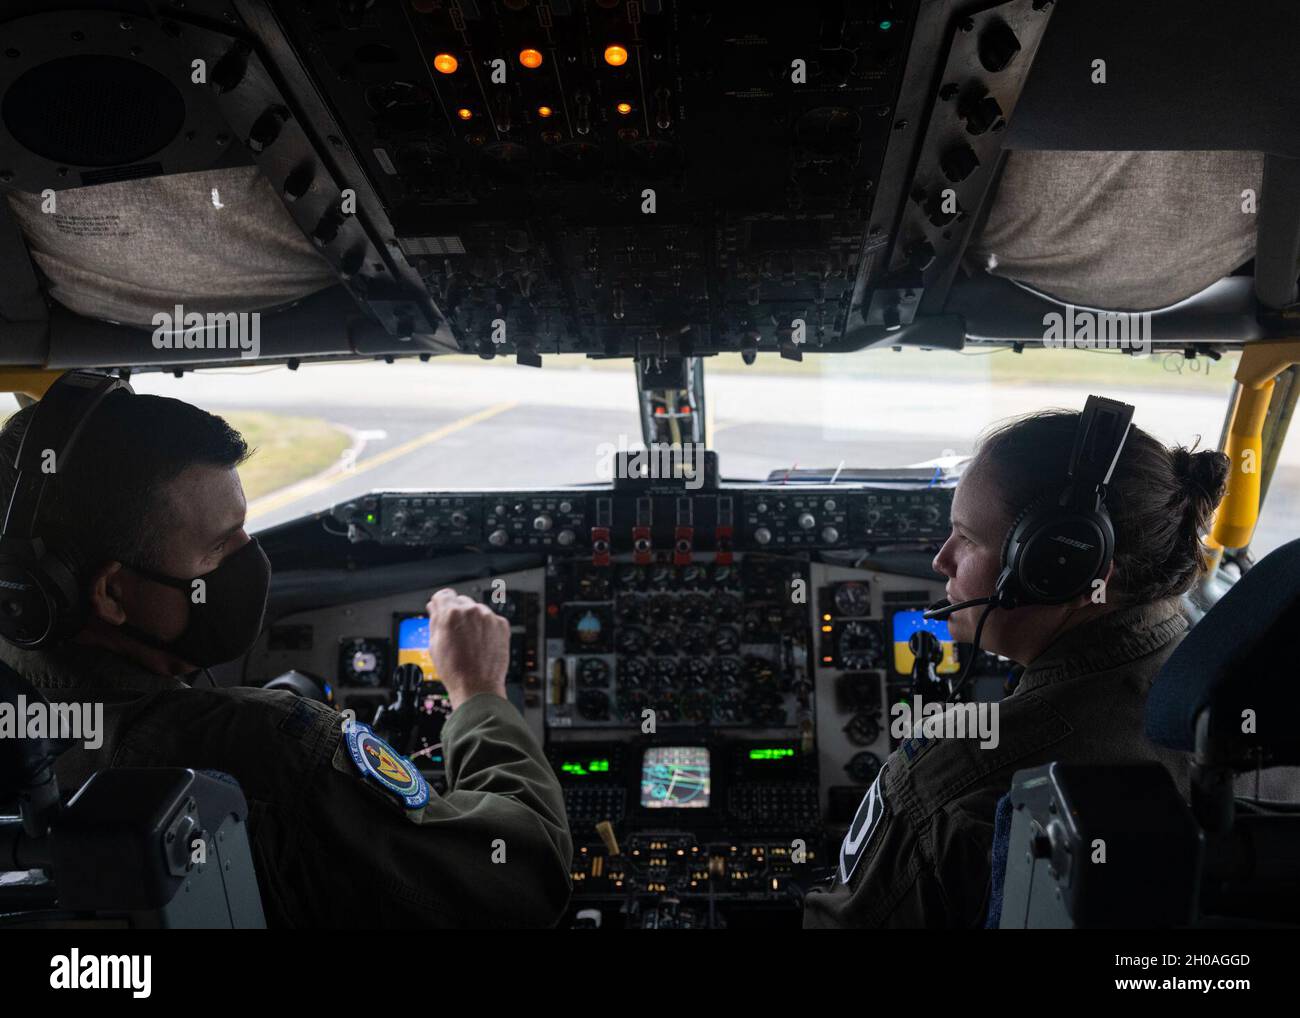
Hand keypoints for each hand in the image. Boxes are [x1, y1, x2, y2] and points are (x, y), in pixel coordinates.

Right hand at [426, 588, 509, 709]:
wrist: (478, 686)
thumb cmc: (455, 671)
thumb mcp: (434, 644)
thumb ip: (434, 620)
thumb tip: (434, 607)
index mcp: (451, 614)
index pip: (444, 594)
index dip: (440, 603)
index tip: (441, 609)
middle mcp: (472, 611)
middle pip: (461, 601)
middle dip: (457, 613)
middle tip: (455, 633)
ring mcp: (489, 617)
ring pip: (477, 610)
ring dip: (472, 620)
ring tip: (469, 642)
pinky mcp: (502, 625)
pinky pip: (491, 620)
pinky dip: (486, 628)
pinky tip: (481, 644)